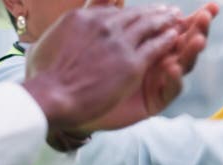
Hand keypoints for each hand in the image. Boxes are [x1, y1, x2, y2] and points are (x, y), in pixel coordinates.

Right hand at [23, 5, 182, 131]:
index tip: (141, 14)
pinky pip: (156, 47)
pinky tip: (177, 38)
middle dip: (153, 13)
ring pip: (149, 26)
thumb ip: (66, 26)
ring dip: (165, 22)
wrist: (52, 95)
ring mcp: (119, 43)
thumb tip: (69, 22)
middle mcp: (103, 24)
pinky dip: (168, 41)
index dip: (131, 13)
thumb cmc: (45, 75)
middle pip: (135, 14)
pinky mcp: (132, 63)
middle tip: (168, 12)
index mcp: (84, 17)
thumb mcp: (50, 39)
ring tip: (177, 20)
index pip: (114, 10)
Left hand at [81, 3, 218, 131]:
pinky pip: (170, 90)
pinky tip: (172, 67)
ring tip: (198, 39)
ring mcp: (160, 81)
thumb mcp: (99, 32)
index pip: (178, 26)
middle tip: (207, 15)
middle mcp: (160, 61)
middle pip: (186, 42)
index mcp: (152, 43)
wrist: (69, 99)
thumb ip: (112, 11)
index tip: (212, 6)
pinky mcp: (155, 101)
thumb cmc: (83, 67)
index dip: (194, 16)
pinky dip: (173, 79)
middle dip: (198, 29)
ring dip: (191, 51)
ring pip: (183, 64)